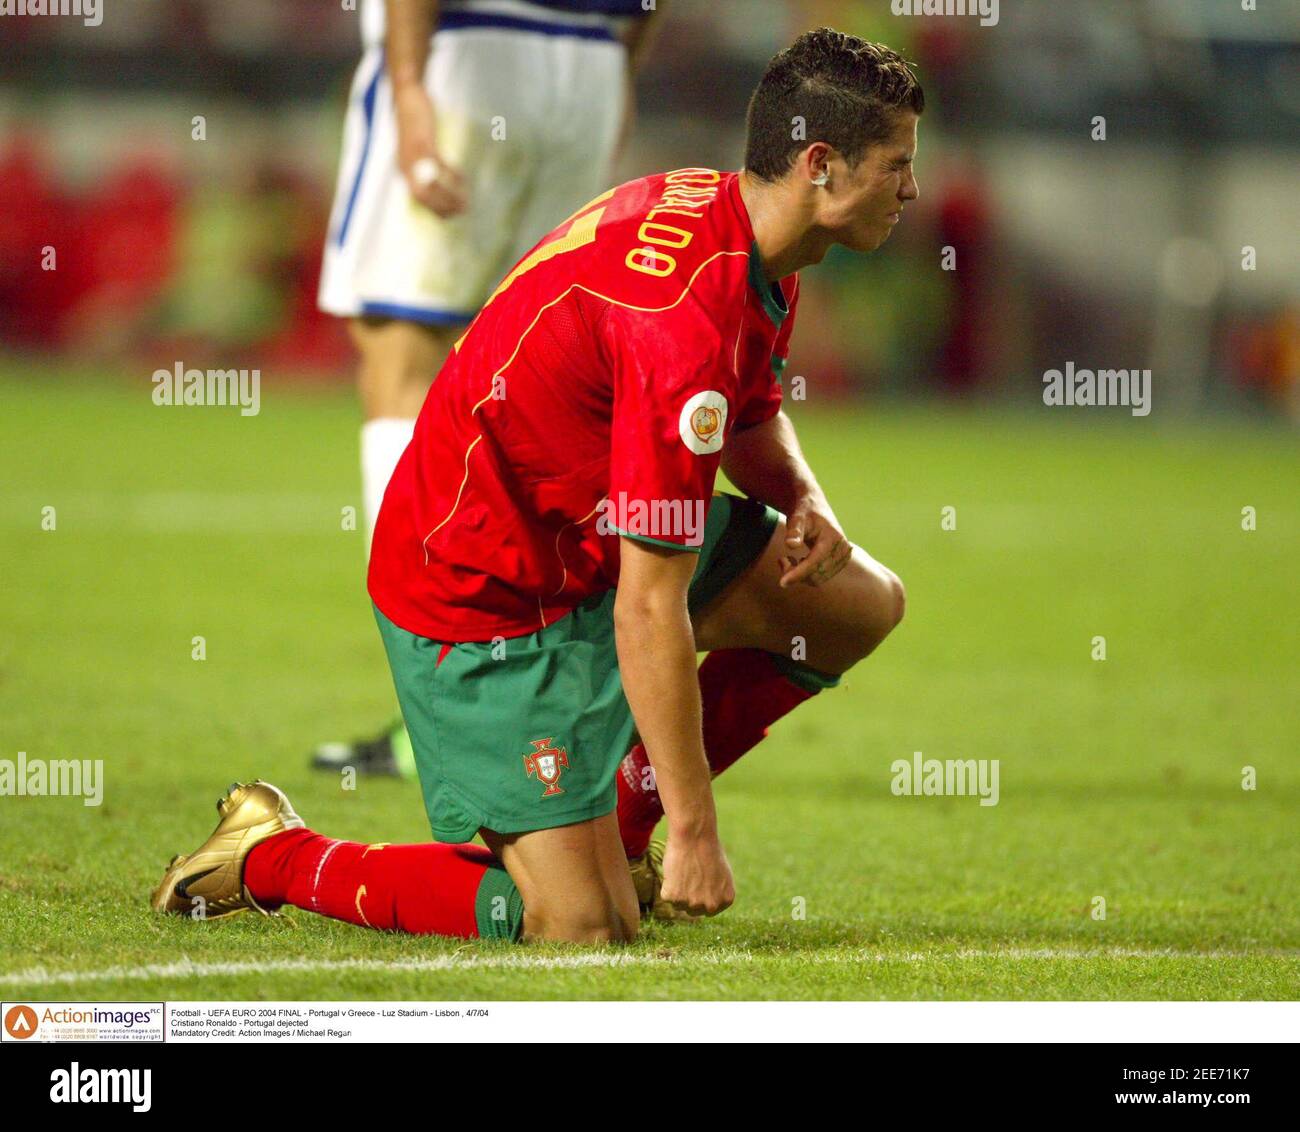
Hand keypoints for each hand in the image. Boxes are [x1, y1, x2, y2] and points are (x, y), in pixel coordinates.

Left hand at [394, 83, 467, 217]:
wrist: (406, 94)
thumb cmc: (413, 119)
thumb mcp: (416, 144)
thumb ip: (423, 161)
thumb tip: (436, 175)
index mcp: (403, 169)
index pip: (419, 199)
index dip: (436, 209)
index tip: (453, 215)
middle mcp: (405, 167)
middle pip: (424, 198)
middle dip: (444, 207)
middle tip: (463, 211)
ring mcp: (413, 157)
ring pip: (431, 187)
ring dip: (450, 196)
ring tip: (466, 201)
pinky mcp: (422, 144)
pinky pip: (439, 167)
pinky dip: (452, 175)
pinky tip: (463, 179)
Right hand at [661, 829, 734, 916]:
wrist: (695, 835)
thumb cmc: (707, 848)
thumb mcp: (721, 872)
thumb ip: (716, 890)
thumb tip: (707, 900)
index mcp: (726, 900)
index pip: (708, 909)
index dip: (700, 894)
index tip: (697, 879)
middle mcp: (711, 906)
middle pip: (693, 911)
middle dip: (688, 896)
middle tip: (687, 874)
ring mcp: (693, 904)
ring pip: (678, 904)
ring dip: (677, 890)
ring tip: (682, 869)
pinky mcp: (675, 898)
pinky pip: (666, 895)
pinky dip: (666, 883)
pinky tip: (674, 869)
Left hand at [779, 493, 852, 587]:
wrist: (815, 506)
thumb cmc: (804, 510)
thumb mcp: (797, 517)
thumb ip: (794, 531)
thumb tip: (791, 545)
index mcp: (833, 538)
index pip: (815, 562)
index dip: (798, 574)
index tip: (782, 583)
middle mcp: (842, 550)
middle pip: (816, 574)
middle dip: (795, 573)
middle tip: (781, 560)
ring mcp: (843, 558)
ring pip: (817, 579)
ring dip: (800, 574)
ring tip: (788, 559)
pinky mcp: (839, 563)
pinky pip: (820, 577)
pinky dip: (806, 574)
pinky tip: (798, 561)